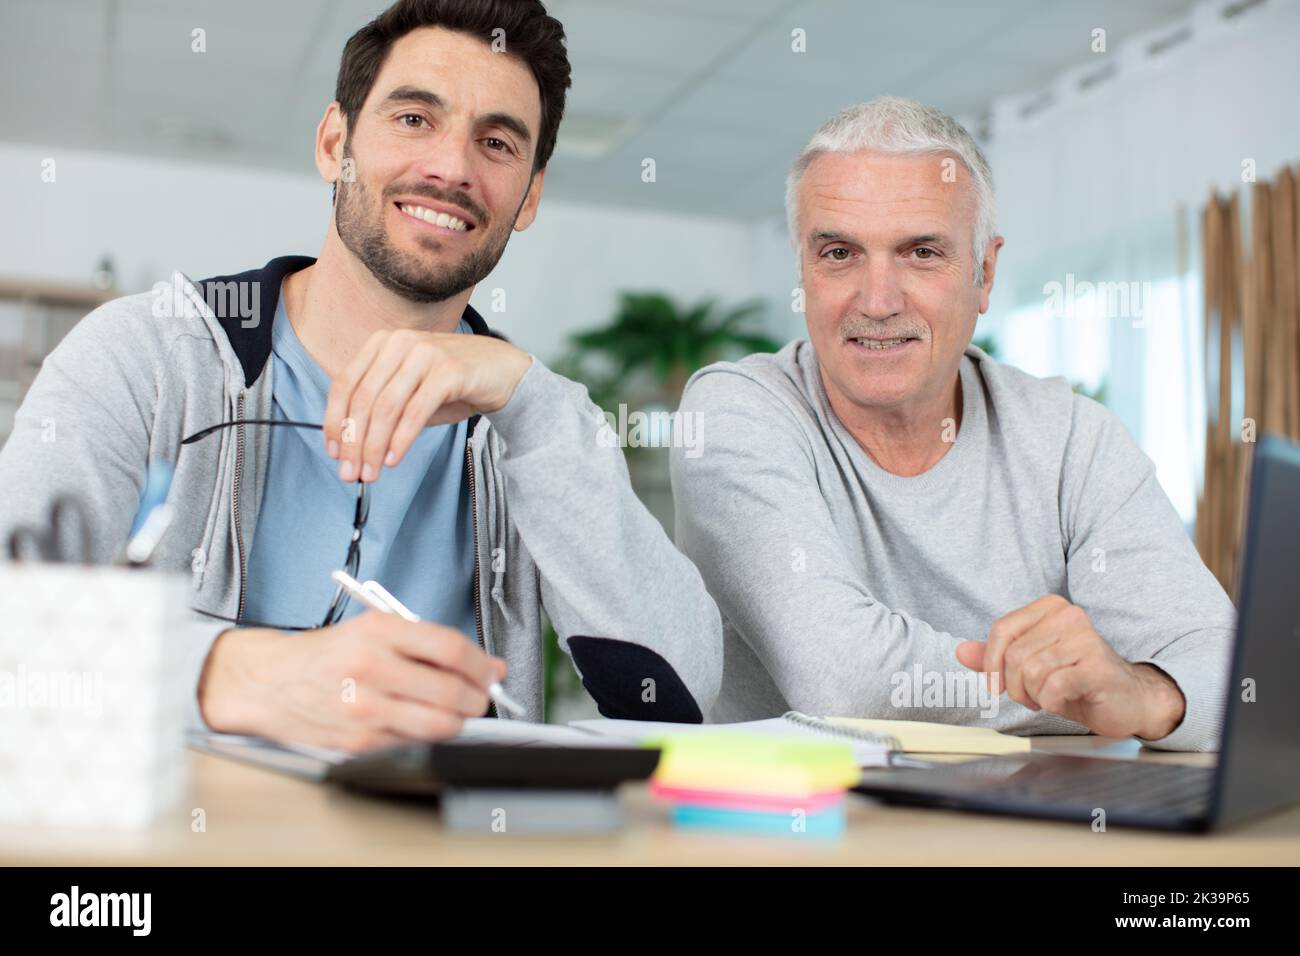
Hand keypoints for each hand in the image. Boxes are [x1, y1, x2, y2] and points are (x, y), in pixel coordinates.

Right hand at [197, 611, 507, 751]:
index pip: (450, 649)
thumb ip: (428, 644)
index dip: (481, 663)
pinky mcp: (358, 740)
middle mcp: (371, 667)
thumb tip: (484, 665)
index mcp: (378, 631)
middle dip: (478, 697)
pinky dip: (428, 735)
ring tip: (456, 712)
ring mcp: (364, 707)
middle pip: (451, 690)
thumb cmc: (326, 654)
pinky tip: (421, 722)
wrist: (269, 682)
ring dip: (459, 721)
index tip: (491, 671)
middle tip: (481, 696)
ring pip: (438, 724)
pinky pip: (413, 742)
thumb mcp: (374, 629)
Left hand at [323, 329, 531, 482]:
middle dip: (353, 442)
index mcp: (383, 344)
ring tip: (372, 472)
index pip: (345, 385)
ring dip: (374, 446)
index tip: (334, 452)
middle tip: (351, 472)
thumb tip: (351, 446)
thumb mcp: (410, 391)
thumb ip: (382, 409)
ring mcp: (424, 354)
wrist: (504, 372)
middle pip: (363, 399)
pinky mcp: (448, 371)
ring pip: (386, 408)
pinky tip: (394, 458)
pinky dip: (401, 439)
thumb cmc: (455, 384)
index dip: (333, 421)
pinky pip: (415, 411)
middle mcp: (400, 343)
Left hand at [954, 595, 1185, 739]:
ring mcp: (1086, 639)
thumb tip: (961, 651)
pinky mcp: (1097, 666)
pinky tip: (1064, 700)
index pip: (1001, 630)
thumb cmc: (1077, 680)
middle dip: (1016, 686)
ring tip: (1050, 696)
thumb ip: (995, 657)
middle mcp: (1069, 616)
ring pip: (1031, 672)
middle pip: (1014, 655)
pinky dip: (1051, 701)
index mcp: (1049, 608)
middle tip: (1033, 695)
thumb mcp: (1029, 666)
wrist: (1127, 701)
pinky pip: (1052, 686)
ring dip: (1035, 695)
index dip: (992, 663)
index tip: (997, 684)